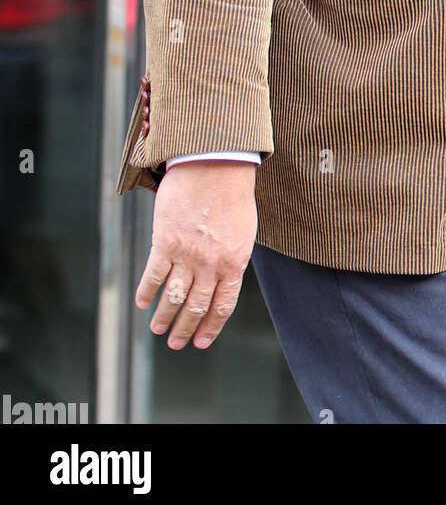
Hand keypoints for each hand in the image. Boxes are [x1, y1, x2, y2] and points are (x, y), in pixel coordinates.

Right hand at [134, 160, 257, 349]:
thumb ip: (234, 256)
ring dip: (163, 317)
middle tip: (175, 343)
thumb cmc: (233, 191)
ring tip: (157, 329)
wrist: (216, 162)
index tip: (201, 342)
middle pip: (196, 307)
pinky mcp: (165, 241)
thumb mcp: (244, 229)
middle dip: (185, 329)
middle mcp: (211, 263)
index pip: (222, 305)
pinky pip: (153, 275)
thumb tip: (225, 277)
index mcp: (235, 262)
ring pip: (173, 297)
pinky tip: (142, 302)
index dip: (210, 327)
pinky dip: (146, 292)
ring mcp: (187, 254)